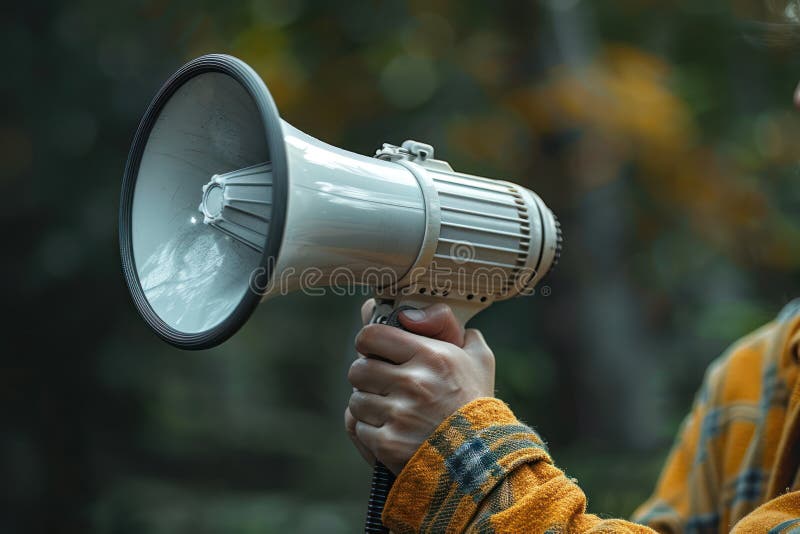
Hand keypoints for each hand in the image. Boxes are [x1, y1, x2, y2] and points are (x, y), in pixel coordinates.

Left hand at [344, 299, 494, 474]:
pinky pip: (359, 429)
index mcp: (430, 355)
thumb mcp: (478, 357)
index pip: (371, 335)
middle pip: (357, 369)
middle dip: (366, 376)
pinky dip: (370, 432)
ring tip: (391, 411)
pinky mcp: (388, 443)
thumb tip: (410, 313)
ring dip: (368, 405)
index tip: (373, 350)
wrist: (482, 459)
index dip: (368, 342)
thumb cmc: (477, 404)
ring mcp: (399, 415)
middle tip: (382, 384)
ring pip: (356, 400)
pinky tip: (392, 432)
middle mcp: (413, 382)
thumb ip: (449, 326)